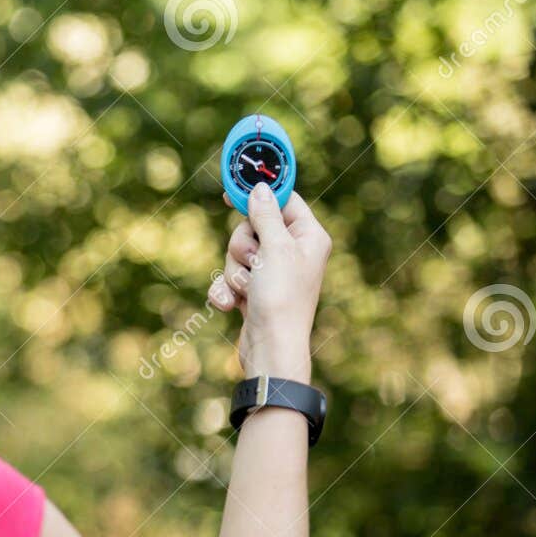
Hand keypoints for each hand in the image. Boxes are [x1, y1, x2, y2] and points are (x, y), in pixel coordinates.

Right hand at [209, 183, 331, 382]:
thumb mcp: (275, 249)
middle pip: (253, 228)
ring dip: (234, 272)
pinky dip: (226, 291)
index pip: (284, 201)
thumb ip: (265, 214)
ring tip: (247, 290)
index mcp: (309, 237)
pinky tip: (231, 306)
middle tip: (254, 261)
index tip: (234, 190)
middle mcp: (292, 253)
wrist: (271, 349)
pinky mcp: (253, 292)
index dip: (260, 195)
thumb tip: (260, 187)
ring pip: (237, 254)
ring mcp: (271, 273)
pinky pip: (230, 279)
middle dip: (243, 246)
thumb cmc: (282, 298)